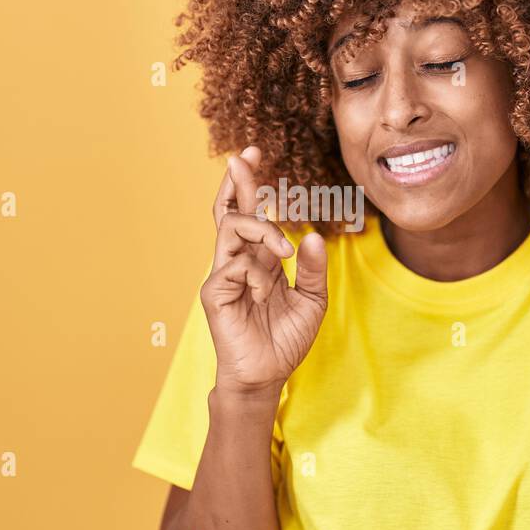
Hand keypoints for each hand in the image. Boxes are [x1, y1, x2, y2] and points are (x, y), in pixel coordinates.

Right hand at [200, 145, 328, 400]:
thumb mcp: (312, 300)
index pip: (250, 213)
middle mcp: (239, 261)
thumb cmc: (285, 340)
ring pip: (232, 228)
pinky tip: (265, 294)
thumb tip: (314, 236)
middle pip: (230, 210)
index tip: (253, 153)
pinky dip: (257, 274)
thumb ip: (314, 268)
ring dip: (263, 230)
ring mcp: (223, 274)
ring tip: (284, 251)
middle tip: (243, 157)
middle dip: (237, 181)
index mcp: (259, 259)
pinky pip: (235, 265)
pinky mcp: (214, 292)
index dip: (250, 183)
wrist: (268, 375)